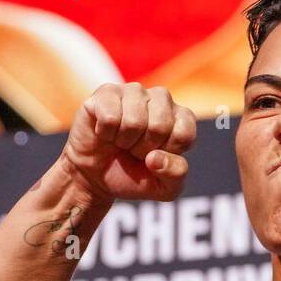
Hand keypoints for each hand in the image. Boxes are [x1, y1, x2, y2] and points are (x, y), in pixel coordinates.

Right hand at [61, 82, 194, 201]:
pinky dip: (106, 133)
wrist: (96, 177)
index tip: (156, 156)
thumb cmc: (134, 177)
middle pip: (159, 126)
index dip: (167, 153)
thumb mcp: (165, 188)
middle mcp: (161, 99)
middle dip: (144, 148)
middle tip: (135, 150)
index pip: (184, 133)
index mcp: (182, 118)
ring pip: (134, 121)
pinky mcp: (106, 92)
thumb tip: (155, 157)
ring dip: (124, 141)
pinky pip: (110, 116)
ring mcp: (134, 92)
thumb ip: (175, 174)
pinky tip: (106, 132)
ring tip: (121, 141)